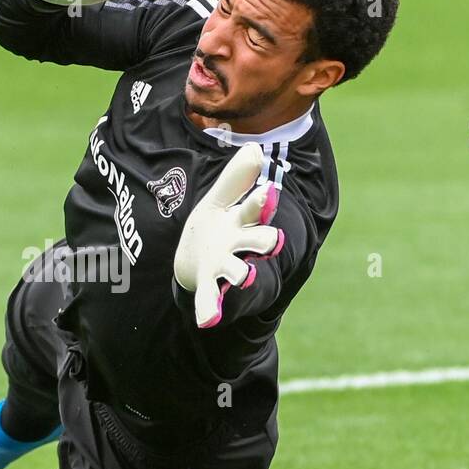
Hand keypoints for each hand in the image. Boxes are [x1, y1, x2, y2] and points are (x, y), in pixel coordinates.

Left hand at [173, 143, 284, 328]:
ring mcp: (227, 268)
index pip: (255, 209)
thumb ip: (235, 178)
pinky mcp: (211, 287)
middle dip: (265, 240)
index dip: (262, 202)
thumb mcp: (220, 200)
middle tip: (273, 239)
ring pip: (240, 272)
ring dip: (242, 274)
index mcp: (242, 221)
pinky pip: (211, 300)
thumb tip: (255, 148)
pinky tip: (207, 320)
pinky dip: (210, 310)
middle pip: (260, 242)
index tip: (268, 193)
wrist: (195, 261)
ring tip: (245, 276)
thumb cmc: (214, 227)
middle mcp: (240, 246)